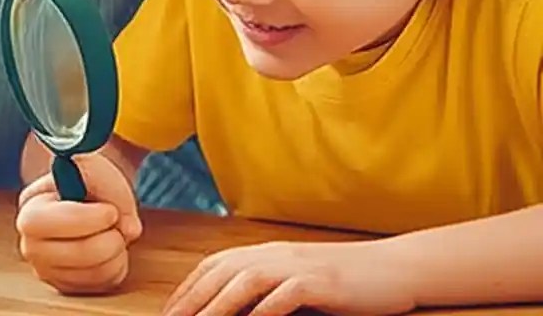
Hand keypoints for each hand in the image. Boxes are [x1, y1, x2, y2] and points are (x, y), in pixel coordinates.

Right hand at [15, 151, 142, 294]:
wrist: (92, 198)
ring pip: (90, 273)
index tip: (109, 210)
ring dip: (115, 252)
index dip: (82, 219)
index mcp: (29, 208)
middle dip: (105, 239)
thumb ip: (110, 189)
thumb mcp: (95, 169)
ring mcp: (47, 269)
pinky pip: (101, 285)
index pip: (40, 223)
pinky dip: (117, 266)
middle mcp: (31, 244)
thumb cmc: (90, 182)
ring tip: (114, 233)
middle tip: (117, 223)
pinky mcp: (68, 286)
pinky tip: (111, 249)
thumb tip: (128, 229)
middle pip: (67, 255)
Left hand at [163, 240, 416, 314]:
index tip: (167, 312)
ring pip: (245, 282)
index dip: (186, 289)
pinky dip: (264, 310)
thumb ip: (265, 290)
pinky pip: (285, 295)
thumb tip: (231, 307)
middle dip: (191, 300)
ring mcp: (297, 266)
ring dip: (216, 306)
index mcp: (264, 253)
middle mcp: (274, 254)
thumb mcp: (296, 280)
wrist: (395, 268)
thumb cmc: (343, 280)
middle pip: (220, 274)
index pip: (213, 267)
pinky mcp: (320, 282)